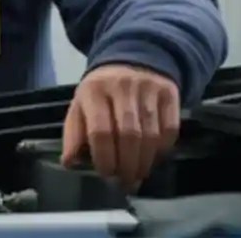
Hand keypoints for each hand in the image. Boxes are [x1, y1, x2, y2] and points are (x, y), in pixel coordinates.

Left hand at [60, 63, 180, 192]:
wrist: (132, 58)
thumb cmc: (101, 90)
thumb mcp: (80, 105)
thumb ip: (74, 133)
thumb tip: (70, 163)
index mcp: (93, 91)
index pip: (100, 130)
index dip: (104, 157)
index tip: (106, 174)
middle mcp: (121, 87)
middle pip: (128, 135)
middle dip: (127, 164)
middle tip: (124, 182)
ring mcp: (147, 89)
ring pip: (151, 135)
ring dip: (145, 162)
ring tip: (138, 176)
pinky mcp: (169, 93)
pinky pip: (170, 128)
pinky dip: (163, 149)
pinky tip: (154, 158)